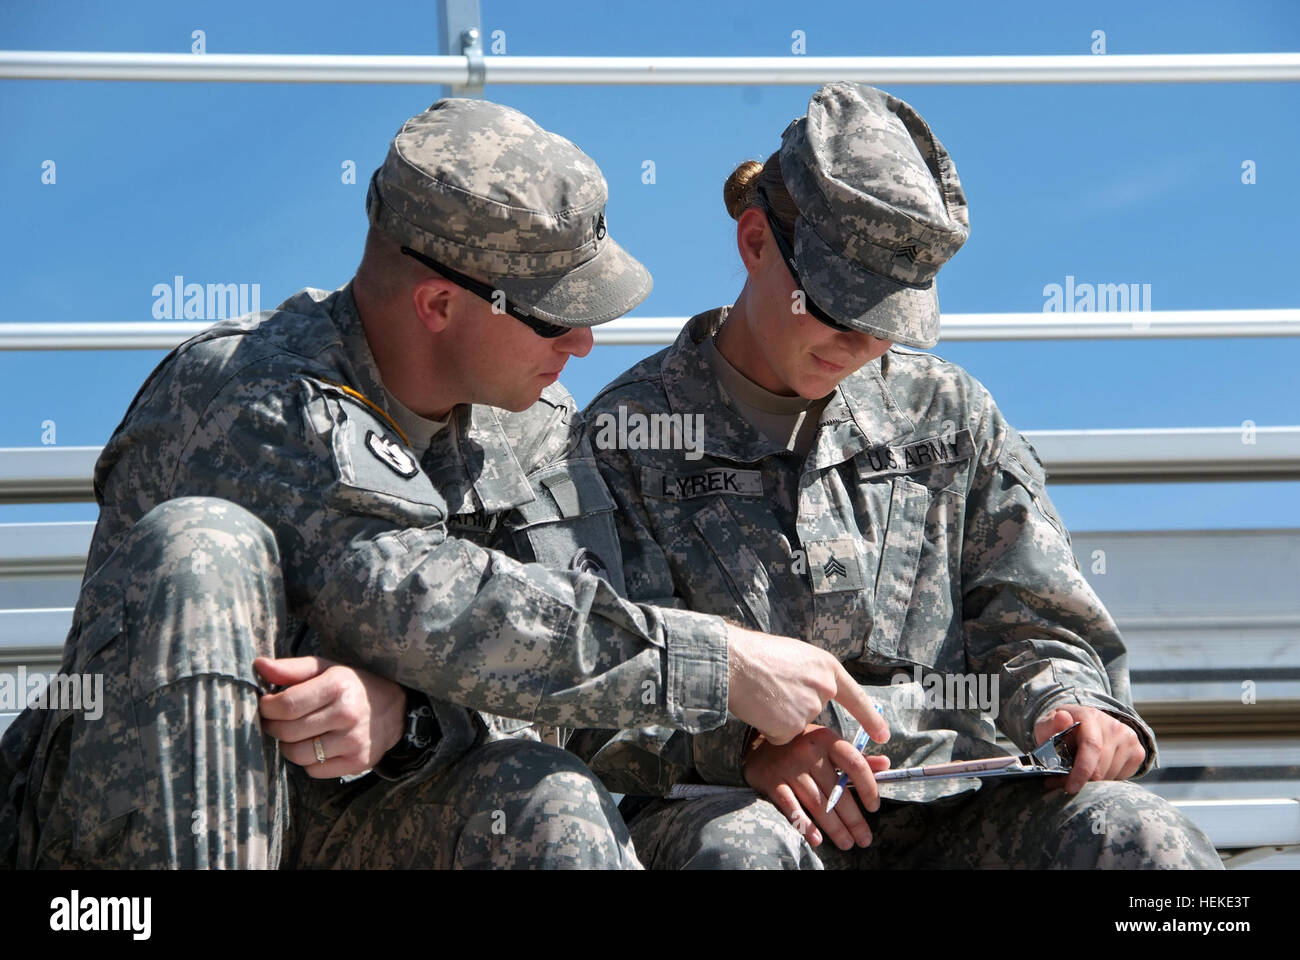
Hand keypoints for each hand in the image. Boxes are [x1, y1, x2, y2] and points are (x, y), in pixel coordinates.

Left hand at [254, 656, 406, 778]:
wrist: (395, 708)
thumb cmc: (351, 686)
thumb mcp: (325, 669)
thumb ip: (291, 668)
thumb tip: (258, 665)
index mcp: (337, 686)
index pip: (285, 705)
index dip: (267, 708)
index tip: (266, 705)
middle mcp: (346, 714)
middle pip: (287, 731)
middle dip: (273, 726)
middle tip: (277, 720)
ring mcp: (352, 741)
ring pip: (297, 754)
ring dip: (288, 746)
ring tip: (295, 734)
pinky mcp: (356, 763)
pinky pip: (313, 770)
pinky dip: (308, 761)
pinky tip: (317, 746)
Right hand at [725, 625, 889, 746]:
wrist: (734, 662)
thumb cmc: (756, 653)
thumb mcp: (794, 655)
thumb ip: (810, 674)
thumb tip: (811, 689)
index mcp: (827, 667)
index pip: (856, 697)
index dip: (871, 718)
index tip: (885, 736)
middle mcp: (824, 688)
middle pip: (813, 710)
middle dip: (792, 705)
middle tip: (771, 689)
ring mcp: (809, 709)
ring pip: (795, 724)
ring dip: (778, 716)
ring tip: (762, 694)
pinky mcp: (792, 728)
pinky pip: (781, 736)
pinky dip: (768, 728)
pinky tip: (759, 708)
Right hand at [743, 724, 890, 850]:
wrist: (757, 744)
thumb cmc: (801, 746)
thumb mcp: (827, 744)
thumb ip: (855, 757)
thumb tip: (886, 765)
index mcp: (827, 740)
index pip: (855, 763)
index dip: (869, 787)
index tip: (874, 807)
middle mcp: (809, 752)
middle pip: (837, 792)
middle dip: (853, 819)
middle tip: (864, 839)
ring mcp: (789, 767)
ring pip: (818, 803)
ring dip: (834, 828)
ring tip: (846, 844)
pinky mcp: (771, 781)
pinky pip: (790, 807)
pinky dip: (804, 825)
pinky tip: (816, 839)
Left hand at [1033, 705, 1145, 793]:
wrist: (1084, 725)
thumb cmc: (1062, 730)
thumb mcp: (1048, 726)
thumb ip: (1050, 725)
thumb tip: (1062, 718)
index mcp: (1090, 716)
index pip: (1092, 746)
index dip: (1082, 770)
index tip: (1071, 788)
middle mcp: (1114, 726)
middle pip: (1101, 766)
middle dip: (1083, 781)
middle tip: (1066, 783)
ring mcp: (1129, 738)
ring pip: (1111, 775)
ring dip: (1094, 782)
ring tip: (1081, 773)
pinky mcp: (1138, 752)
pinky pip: (1122, 778)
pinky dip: (1107, 780)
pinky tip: (1097, 769)